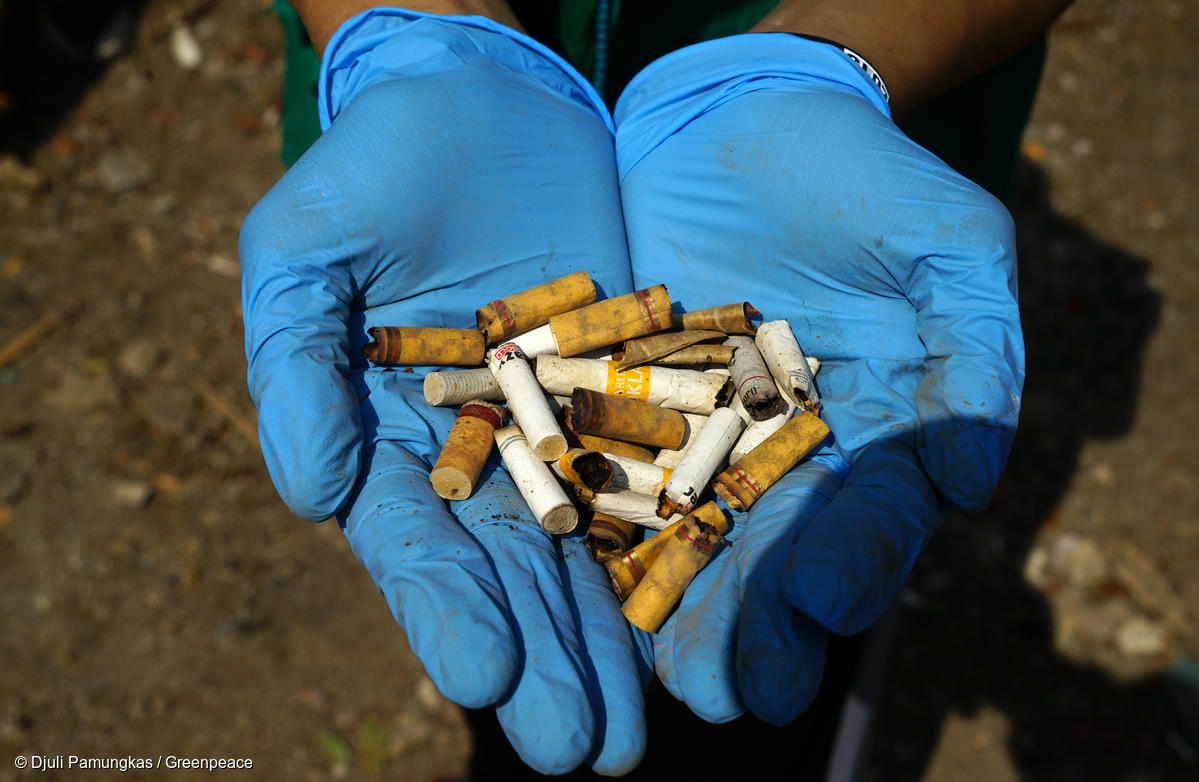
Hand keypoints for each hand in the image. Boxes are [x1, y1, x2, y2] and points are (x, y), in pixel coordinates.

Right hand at [239, 10, 650, 772]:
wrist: (481, 100)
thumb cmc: (375, 166)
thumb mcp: (307, 249)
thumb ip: (295, 367)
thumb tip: (310, 494)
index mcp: (389, 439)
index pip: (416, 545)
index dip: (445, 612)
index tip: (481, 678)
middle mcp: (477, 455)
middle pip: (510, 576)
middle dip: (543, 663)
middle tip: (579, 749)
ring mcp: (558, 429)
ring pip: (588, 550)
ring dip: (610, 638)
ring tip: (632, 730)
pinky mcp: (627, 393)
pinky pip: (655, 474)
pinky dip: (672, 543)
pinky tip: (697, 611)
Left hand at [614, 34, 1022, 722]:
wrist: (743, 119)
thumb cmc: (861, 175)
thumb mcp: (945, 240)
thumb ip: (975, 348)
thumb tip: (970, 483)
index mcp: (874, 429)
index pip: (872, 513)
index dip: (855, 559)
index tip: (829, 607)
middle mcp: (785, 452)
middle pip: (777, 547)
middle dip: (758, 619)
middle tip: (736, 691)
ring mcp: (699, 435)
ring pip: (688, 529)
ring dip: (677, 602)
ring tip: (665, 673)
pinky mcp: (624, 403)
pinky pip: (609, 468)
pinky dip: (597, 522)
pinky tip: (581, 579)